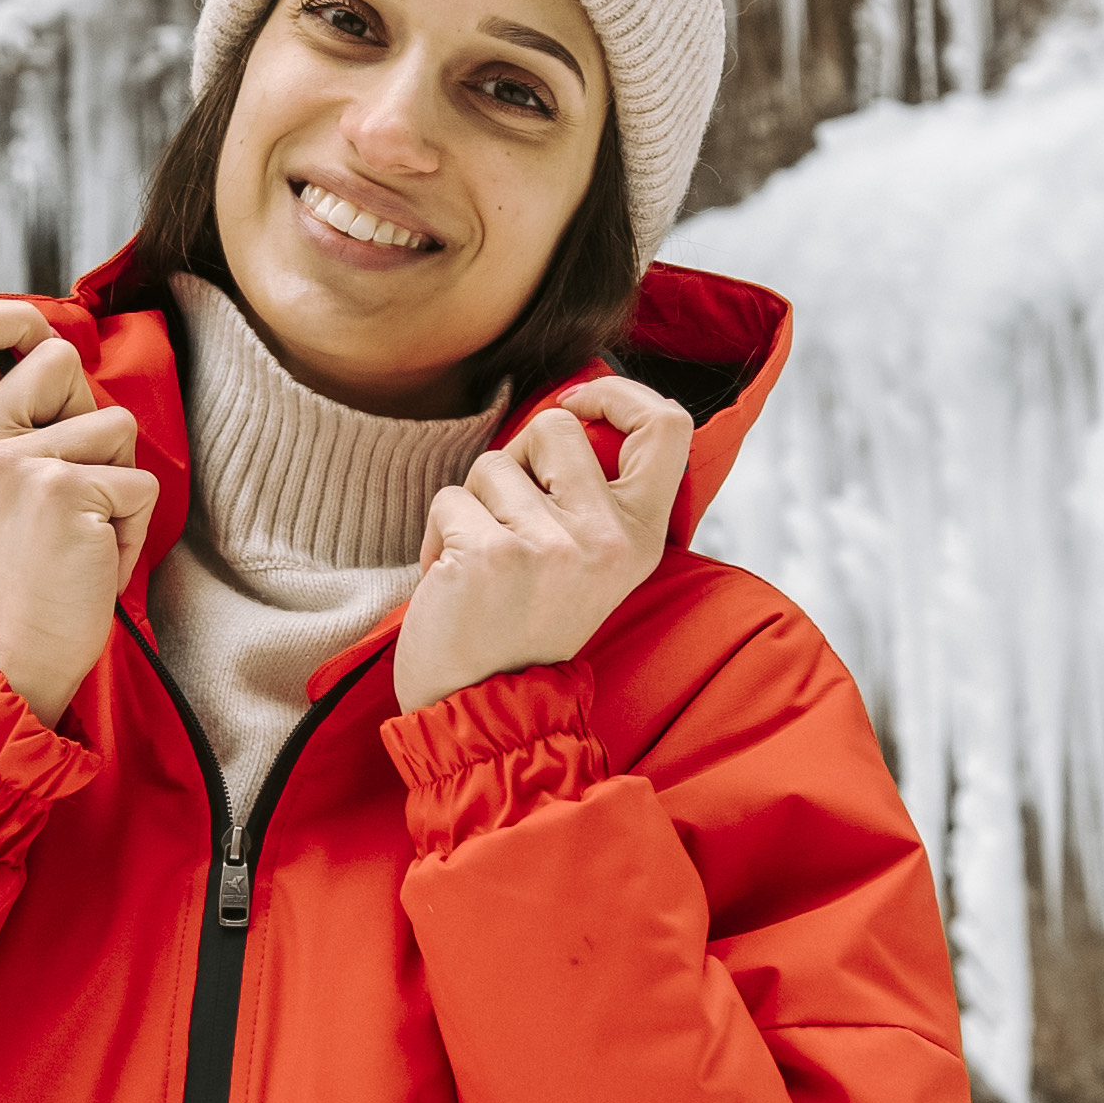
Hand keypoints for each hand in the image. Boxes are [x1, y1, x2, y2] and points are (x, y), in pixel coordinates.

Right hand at [0, 304, 159, 728]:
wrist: (14, 657)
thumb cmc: (22, 569)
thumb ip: (14, 418)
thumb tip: (61, 347)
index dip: (13, 317)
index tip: (36, 350)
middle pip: (61, 357)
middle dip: (89, 413)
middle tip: (68, 483)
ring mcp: (13, 461)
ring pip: (115, 422)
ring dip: (117, 479)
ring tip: (80, 530)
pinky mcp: (62, 491)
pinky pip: (139, 481)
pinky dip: (132, 525)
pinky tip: (92, 557)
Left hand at [392, 379, 692, 714]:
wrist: (485, 710)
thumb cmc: (527, 627)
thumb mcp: (592, 563)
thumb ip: (594, 497)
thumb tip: (572, 407)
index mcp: (641, 535)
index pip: (667, 425)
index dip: (618, 392)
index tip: (579, 403)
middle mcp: (605, 536)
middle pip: (555, 424)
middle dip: (515, 456)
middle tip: (508, 515)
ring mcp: (549, 544)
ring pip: (490, 463)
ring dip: (471, 506)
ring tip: (481, 565)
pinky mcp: (491, 552)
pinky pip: (448, 500)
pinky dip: (436, 535)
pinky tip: (452, 581)